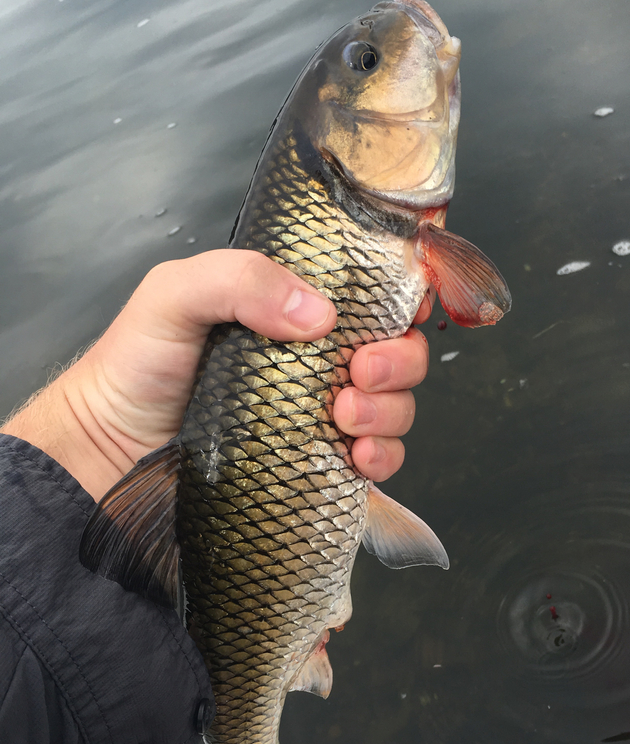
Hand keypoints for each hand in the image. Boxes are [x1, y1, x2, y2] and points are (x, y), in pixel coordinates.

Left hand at [1, 250, 430, 500]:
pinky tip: (357, 456)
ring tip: (345, 417)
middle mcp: (317, 361)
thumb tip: (320, 314)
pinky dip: (383, 457)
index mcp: (294, 309)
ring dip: (389, 410)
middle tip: (358, 372)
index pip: (372, 298)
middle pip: (398, 353)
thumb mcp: (175, 295)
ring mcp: (321, 415)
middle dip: (398, 362)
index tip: (402, 315)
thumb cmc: (137, 365)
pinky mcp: (319, 464)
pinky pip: (378, 461)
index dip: (402, 302)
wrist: (111, 448)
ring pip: (395, 407)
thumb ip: (241, 279)